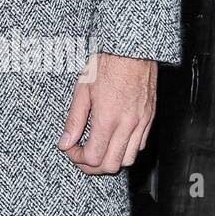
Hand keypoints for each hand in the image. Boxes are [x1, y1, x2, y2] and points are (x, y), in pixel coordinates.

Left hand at [59, 52, 156, 173]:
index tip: (70, 149)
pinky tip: (114, 139)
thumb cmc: (107, 63)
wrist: (132, 48)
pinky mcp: (149, 118)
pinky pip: (140, 145)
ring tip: (97, 149)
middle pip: (112, 165)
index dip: (78, 158)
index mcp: (107, 118)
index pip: (93, 157)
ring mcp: (141, 123)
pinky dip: (126, 149)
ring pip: (128, 159)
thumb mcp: (82, 89)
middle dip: (93, 166)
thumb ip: (74, 120)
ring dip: (110, 160)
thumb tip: (65, 142)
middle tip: (81, 155)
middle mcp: (127, 125)